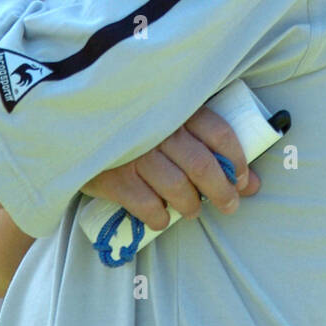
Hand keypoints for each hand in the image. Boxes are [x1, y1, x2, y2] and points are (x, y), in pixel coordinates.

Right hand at [80, 105, 259, 229]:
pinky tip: (160, 216)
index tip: (242, 179)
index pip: (219, 134)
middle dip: (222, 193)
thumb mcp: (168, 116)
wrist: (74, 119)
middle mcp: (160, 129)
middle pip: (204, 167)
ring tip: (190, 210)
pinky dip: (159, 218)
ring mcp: (136, 153)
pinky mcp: (114, 176)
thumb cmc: (133, 122)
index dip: (236, 162)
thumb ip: (205, 141)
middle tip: (228, 205)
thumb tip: (251, 182)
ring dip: (190, 207)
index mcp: (177, 107)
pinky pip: (149, 208)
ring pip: (179, 191)